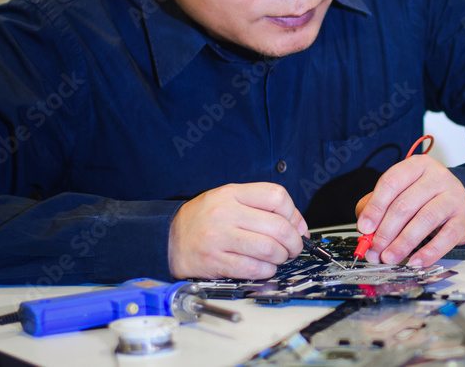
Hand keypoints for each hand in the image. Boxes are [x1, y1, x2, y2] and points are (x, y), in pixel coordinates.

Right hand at [168, 182, 307, 279]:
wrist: (167, 238)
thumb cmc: (203, 219)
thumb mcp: (229, 199)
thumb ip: (261, 206)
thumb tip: (298, 225)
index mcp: (232, 193)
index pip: (276, 196)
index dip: (294, 213)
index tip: (296, 226)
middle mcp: (226, 213)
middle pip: (278, 227)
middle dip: (293, 242)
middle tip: (293, 247)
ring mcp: (220, 237)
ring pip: (269, 249)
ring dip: (281, 257)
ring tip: (278, 257)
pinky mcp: (215, 261)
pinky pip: (253, 268)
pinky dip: (266, 271)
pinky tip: (265, 268)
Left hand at [355, 155, 464, 266]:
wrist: (459, 203)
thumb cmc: (425, 198)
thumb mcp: (400, 193)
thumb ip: (378, 206)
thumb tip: (365, 230)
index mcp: (417, 166)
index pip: (391, 182)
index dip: (375, 207)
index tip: (364, 227)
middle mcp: (437, 177)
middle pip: (405, 204)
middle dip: (385, 231)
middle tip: (375, 249)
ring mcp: (453, 196)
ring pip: (424, 220)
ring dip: (403, 243)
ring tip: (390, 257)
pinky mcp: (463, 218)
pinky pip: (445, 237)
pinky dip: (428, 253)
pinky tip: (415, 261)